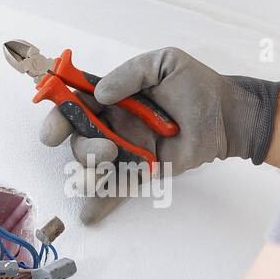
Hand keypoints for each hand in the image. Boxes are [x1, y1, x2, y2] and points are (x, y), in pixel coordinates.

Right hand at [39, 47, 279, 222]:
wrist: (226, 116)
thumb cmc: (196, 85)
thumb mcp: (164, 63)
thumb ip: (130, 73)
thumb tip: (100, 94)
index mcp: (112, 97)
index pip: (74, 106)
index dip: (58, 117)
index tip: (53, 132)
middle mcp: (113, 124)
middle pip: (78, 141)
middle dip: (83, 150)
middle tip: (108, 150)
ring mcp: (125, 150)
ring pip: (92, 167)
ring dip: (90, 174)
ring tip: (109, 170)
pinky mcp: (140, 172)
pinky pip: (116, 187)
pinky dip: (101, 202)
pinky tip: (90, 215)